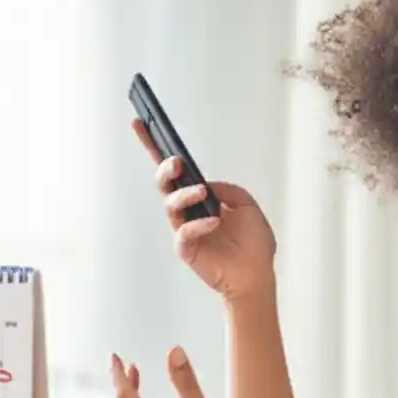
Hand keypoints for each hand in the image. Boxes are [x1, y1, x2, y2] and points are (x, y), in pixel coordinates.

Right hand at [131, 119, 276, 300]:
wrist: (257, 275)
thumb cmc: (254, 244)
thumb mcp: (248, 206)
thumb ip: (229, 190)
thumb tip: (208, 183)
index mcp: (200, 197)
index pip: (174, 170)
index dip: (154, 146)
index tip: (139, 122)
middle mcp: (189, 210)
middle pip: (164, 183)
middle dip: (165, 169)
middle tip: (176, 163)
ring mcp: (185, 228)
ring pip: (170, 204)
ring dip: (184, 195)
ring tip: (202, 193)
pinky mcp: (186, 249)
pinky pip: (183, 232)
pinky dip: (198, 224)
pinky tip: (214, 222)